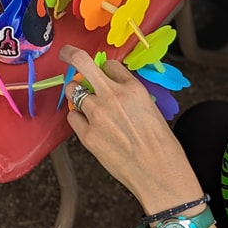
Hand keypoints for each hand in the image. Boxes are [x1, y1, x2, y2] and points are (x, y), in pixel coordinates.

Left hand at [61, 46, 188, 198]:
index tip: (104, 74)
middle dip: (71, 55)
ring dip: (77, 94)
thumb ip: (130, 94)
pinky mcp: (87, 134)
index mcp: (133, 88)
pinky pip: (72, 116)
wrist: (159, 174)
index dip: (106, 70)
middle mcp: (112, 96)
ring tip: (87, 104)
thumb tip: (112, 85)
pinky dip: (78, 118)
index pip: (110, 64)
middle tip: (66, 53)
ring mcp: (97, 115)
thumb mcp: (150, 108)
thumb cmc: (161, 145)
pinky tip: (90, 126)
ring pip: (72, 90)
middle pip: (81, 62)